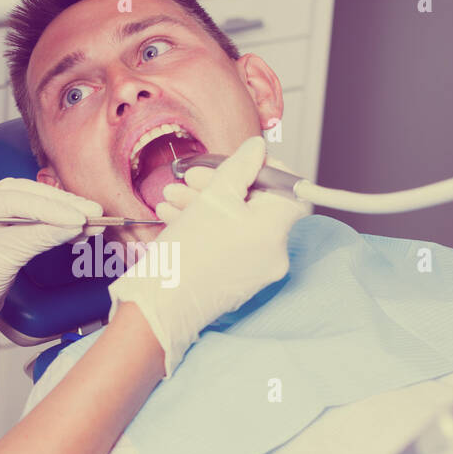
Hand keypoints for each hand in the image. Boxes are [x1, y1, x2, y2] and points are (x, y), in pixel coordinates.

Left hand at [0, 178, 103, 351]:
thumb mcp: (2, 261)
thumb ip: (37, 238)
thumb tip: (73, 225)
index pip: (14, 198)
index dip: (50, 207)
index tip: (78, 217)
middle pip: (26, 194)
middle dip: (62, 205)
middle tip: (94, 212)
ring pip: (33, 203)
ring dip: (64, 212)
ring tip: (93, 220)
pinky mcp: (3, 224)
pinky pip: (33, 217)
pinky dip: (56, 223)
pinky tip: (77, 228)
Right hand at [108, 136, 308, 376]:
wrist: (162, 305)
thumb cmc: (188, 253)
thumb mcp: (214, 196)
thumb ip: (241, 166)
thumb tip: (258, 148)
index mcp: (277, 230)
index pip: (289, 189)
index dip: (266, 170)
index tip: (241, 163)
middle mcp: (275, 253)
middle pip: (257, 206)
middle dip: (222, 186)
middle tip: (191, 178)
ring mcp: (258, 270)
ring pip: (238, 224)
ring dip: (207, 205)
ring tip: (172, 198)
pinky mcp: (239, 281)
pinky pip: (231, 244)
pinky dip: (209, 228)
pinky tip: (176, 217)